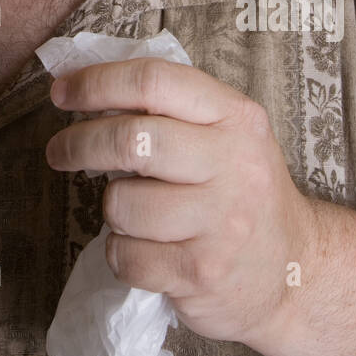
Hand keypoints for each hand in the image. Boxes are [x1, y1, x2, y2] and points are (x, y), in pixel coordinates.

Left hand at [45, 57, 314, 344]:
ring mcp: (220, 224)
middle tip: (60, 151)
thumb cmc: (242, 190)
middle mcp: (233, 165)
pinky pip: (126, 257)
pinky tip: (144, 249)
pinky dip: (120, 253)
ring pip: (121, 203)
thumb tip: (84, 84)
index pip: (154, 81)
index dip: (97, 83)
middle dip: (80, 144)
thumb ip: (170, 107)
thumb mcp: (226, 133)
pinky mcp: (201, 274)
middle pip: (130, 140)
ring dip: (111, 208)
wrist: (295, 270)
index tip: (62, 92)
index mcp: (236, 117)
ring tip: (133, 212)